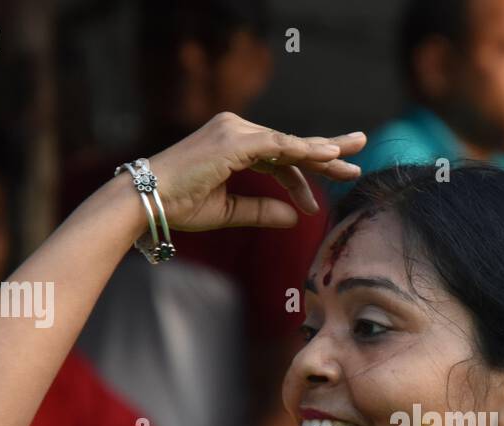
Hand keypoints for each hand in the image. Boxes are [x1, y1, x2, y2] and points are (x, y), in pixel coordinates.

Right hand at [145, 113, 364, 231]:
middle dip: (325, 152)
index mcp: (233, 145)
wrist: (145, 201)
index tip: (322, 195)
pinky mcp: (234, 140)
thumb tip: (295, 217)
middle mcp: (235, 131)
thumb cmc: (177, 205)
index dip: (303, 177)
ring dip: (322, 153)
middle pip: (290, 144)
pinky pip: (279, 145)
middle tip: (358, 152)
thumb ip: (262, 210)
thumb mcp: (228, 211)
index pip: (279, 157)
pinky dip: (305, 151)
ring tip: (351, 161)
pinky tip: (329, 155)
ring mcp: (235, 131)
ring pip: (289, 144)